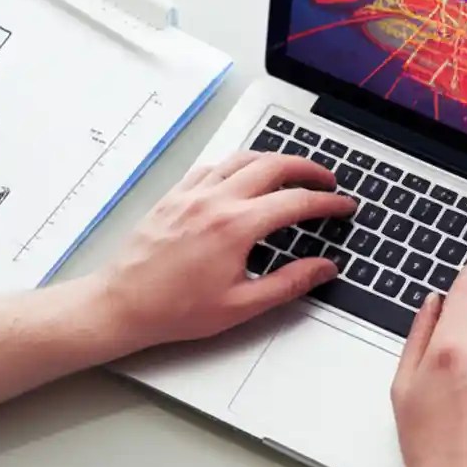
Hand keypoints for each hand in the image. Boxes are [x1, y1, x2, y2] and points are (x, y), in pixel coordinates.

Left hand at [93, 151, 356, 353]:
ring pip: (244, 158)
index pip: (297, 202)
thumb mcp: (242, 305)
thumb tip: (324, 268)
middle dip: (308, 169)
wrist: (122, 304)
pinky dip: (239, 164)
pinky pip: (214, 166)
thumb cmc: (175, 309)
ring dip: (275, 160)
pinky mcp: (176, 195)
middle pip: (274, 166)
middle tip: (327, 181)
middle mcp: (215, 201)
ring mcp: (193, 193)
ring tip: (294, 171)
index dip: (328, 202)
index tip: (344, 206)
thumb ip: (290, 283)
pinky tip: (246, 175)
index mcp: (236, 227)